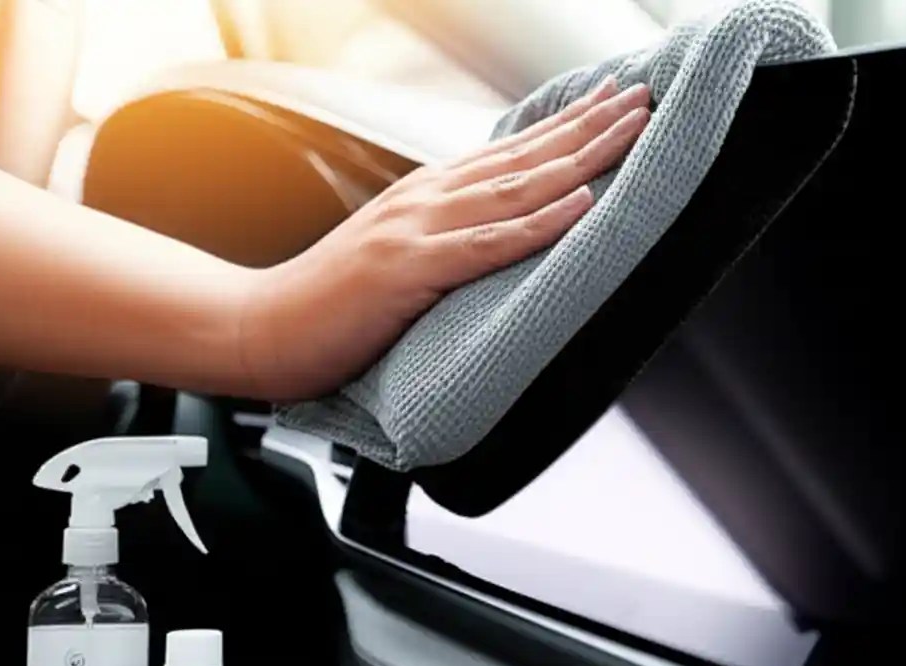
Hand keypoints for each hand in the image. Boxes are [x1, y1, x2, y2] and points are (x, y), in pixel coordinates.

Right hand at [239, 77, 651, 401]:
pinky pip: (486, 244)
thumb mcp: (400, 256)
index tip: (613, 99)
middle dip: (590, 125)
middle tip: (644, 97)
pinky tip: (581, 202)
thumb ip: (446, 237)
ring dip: (580, 156)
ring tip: (630, 129)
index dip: (567, 124)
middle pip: (525, 155)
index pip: (511, 151)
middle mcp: (427, 198)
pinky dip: (538, 222)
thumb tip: (498, 233)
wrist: (262, 328)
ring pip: (517, 186)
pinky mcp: (408, 271)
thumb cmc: (332, 302)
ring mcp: (417, 230)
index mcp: (427, 195)